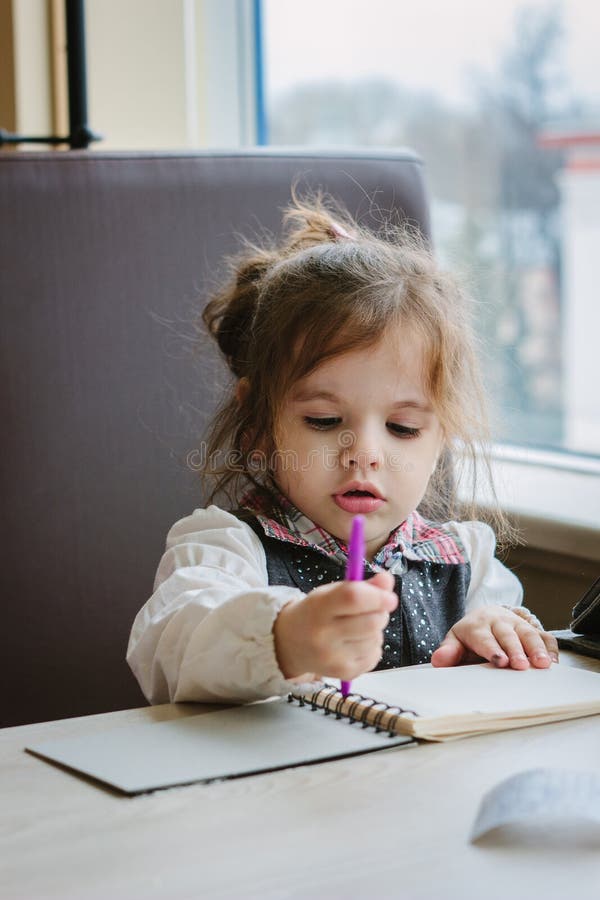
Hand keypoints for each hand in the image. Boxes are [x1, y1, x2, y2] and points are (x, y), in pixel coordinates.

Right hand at [273, 571, 397, 680]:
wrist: (290, 644)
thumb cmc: (315, 613)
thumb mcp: (330, 593)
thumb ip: (361, 586)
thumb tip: (388, 580)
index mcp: (318, 607)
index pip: (353, 598)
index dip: (377, 596)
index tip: (389, 597)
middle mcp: (323, 635)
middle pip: (371, 622)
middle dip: (380, 613)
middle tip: (372, 609)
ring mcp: (334, 658)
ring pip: (376, 638)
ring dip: (374, 630)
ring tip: (357, 627)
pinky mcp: (345, 673)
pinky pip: (375, 655)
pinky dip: (372, 646)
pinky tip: (355, 643)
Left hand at [430, 605, 559, 668]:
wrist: (486, 616)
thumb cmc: (470, 636)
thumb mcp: (455, 641)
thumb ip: (448, 651)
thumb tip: (439, 661)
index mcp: (478, 626)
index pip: (484, 638)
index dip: (492, 650)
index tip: (500, 661)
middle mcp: (499, 622)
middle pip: (508, 636)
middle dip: (516, 650)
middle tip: (521, 666)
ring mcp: (517, 624)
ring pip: (528, 634)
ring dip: (536, 649)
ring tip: (543, 664)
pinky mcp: (532, 628)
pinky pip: (544, 636)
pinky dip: (551, 648)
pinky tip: (554, 662)